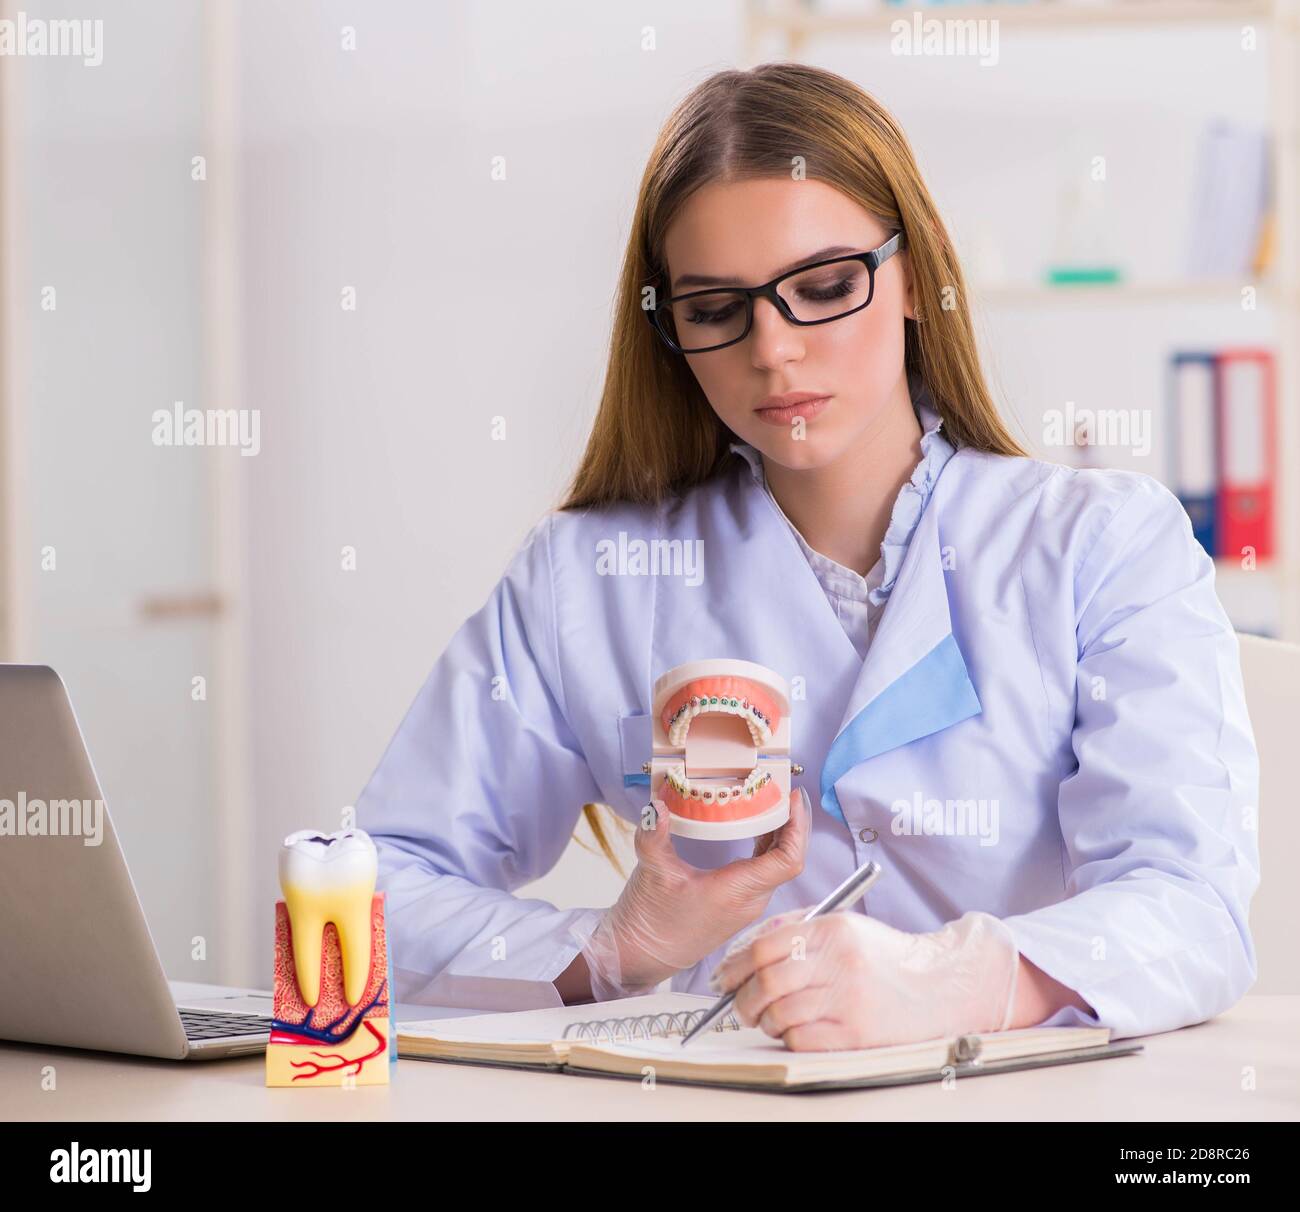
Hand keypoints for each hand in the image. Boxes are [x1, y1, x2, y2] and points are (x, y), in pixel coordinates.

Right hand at [582, 788, 810, 998]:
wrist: (641, 955)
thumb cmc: (650, 921)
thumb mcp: (651, 872)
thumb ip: (654, 835)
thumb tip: (657, 804)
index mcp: (736, 892)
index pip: (788, 861)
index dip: (798, 828)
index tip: (793, 798)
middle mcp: (749, 900)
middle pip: (788, 858)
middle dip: (792, 823)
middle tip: (784, 790)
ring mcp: (745, 903)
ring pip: (778, 864)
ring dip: (781, 833)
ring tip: (774, 800)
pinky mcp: (737, 902)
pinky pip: (764, 870)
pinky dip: (767, 844)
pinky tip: (757, 825)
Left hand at [708, 906, 1018, 1050]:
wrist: (940, 985)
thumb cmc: (885, 957)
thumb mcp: (845, 927)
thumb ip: (799, 930)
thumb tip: (747, 949)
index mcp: (833, 930)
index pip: (766, 946)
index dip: (736, 964)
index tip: (725, 977)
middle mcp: (840, 962)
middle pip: (767, 982)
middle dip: (743, 998)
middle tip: (738, 1005)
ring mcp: (849, 999)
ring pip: (780, 1014)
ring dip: (764, 1021)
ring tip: (767, 1019)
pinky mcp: (857, 1033)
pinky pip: (801, 1039)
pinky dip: (787, 1038)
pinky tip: (793, 1031)